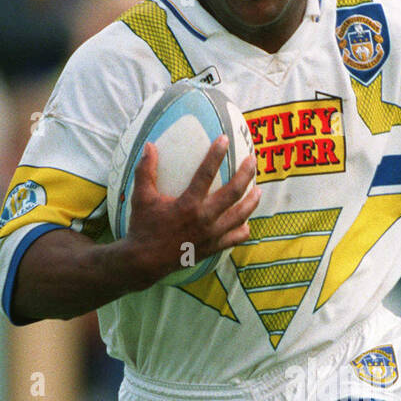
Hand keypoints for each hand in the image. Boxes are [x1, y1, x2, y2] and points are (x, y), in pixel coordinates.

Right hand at [125, 137, 258, 283]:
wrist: (146, 262)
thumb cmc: (143, 227)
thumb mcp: (142, 197)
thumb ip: (146, 171)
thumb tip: (149, 145)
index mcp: (187, 204)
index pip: (206, 174)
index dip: (216, 154)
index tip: (225, 139)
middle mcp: (204, 219)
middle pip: (233, 193)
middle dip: (246, 174)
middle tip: (253, 161)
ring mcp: (211, 235)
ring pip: (240, 215)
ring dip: (252, 201)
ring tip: (258, 190)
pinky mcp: (213, 247)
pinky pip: (235, 238)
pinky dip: (243, 229)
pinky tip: (246, 221)